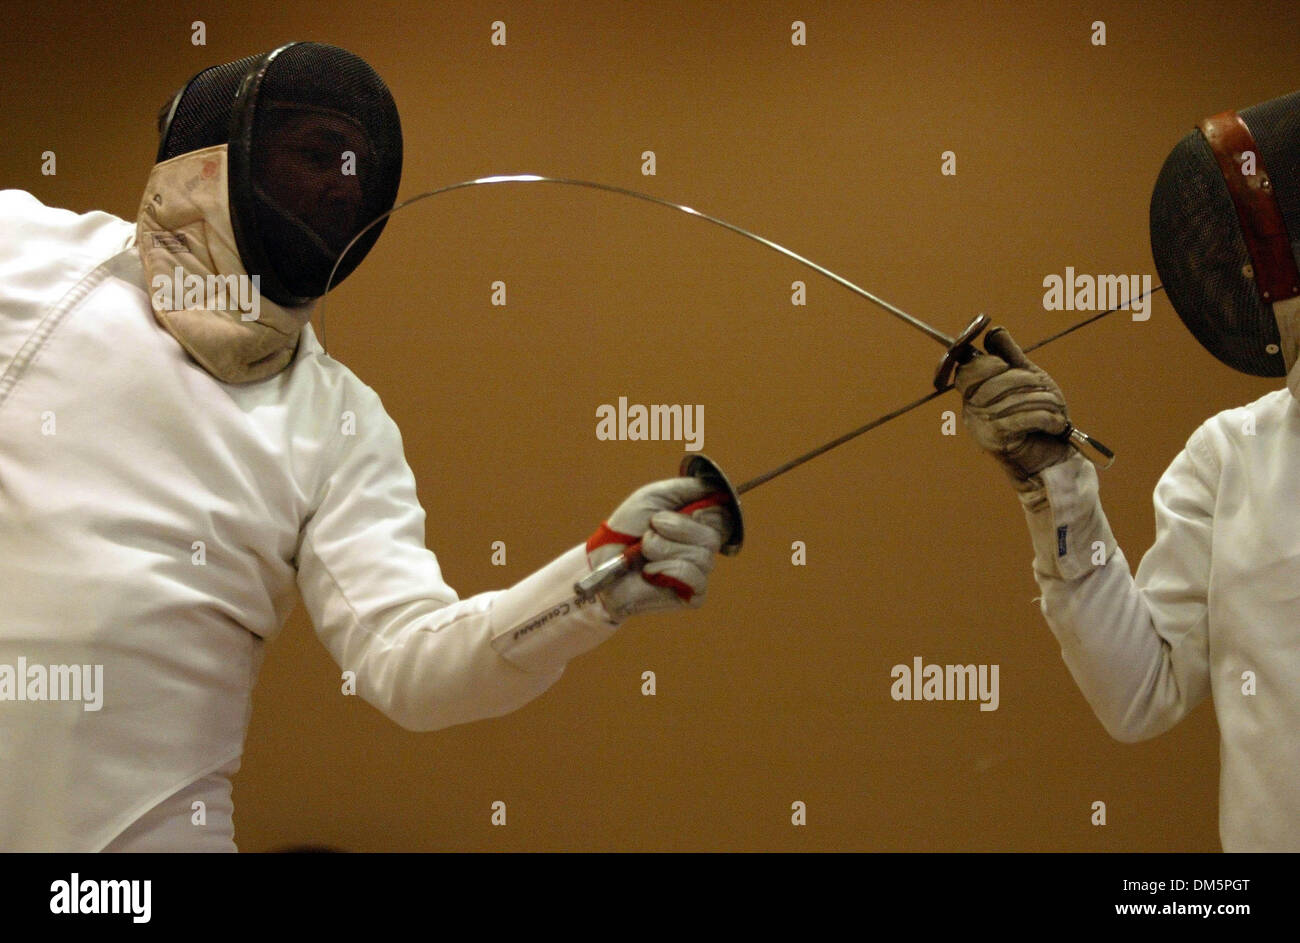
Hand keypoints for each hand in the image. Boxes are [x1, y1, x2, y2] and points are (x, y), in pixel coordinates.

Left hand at [586, 477, 733, 618]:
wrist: (602, 561)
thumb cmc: (626, 529)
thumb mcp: (655, 496)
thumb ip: (689, 488)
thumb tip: (720, 486)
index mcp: (698, 525)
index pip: (724, 518)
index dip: (706, 512)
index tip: (687, 510)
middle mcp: (703, 549)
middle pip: (713, 537)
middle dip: (677, 529)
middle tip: (651, 530)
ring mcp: (699, 574)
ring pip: (701, 557)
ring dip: (663, 549)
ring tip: (644, 552)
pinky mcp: (692, 597)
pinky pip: (693, 578)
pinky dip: (665, 570)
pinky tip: (649, 573)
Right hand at [953, 327, 1072, 483]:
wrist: (1050, 457)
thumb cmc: (1038, 418)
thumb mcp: (1027, 380)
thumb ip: (1010, 356)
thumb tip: (992, 330)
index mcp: (974, 395)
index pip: (966, 372)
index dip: (985, 363)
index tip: (1002, 363)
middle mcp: (972, 411)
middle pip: (994, 382)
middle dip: (1026, 381)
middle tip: (1045, 390)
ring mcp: (982, 427)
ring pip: (1014, 400)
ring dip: (1044, 402)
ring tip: (1055, 411)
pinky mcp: (997, 441)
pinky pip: (1024, 418)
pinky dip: (1047, 418)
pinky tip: (1056, 424)